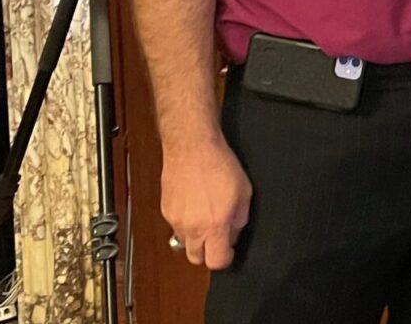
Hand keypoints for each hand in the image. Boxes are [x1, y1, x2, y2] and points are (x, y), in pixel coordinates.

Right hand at [162, 136, 251, 269]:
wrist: (192, 147)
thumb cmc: (220, 164)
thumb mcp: (244, 191)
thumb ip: (240, 218)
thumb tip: (234, 233)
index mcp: (215, 224)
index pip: (216, 261)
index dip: (225, 258)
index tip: (228, 251)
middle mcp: (193, 227)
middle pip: (196, 259)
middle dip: (208, 252)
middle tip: (217, 236)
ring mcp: (176, 220)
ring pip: (184, 243)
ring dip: (195, 237)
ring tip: (205, 215)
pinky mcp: (166, 211)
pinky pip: (175, 226)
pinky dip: (185, 222)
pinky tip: (194, 204)